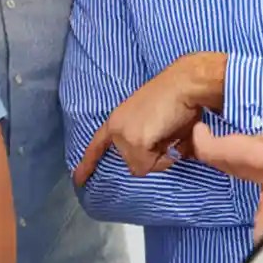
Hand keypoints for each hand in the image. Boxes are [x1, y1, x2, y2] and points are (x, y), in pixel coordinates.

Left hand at [73, 58, 207, 185]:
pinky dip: (164, 157)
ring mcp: (123, 136)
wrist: (185, 83)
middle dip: (152, 157)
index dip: (88, 164)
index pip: (98, 145)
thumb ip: (147, 143)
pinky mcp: (135, 142)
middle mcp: (116, 128)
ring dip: (160, 158)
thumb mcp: (154, 124)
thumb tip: (159, 158)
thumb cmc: (177, 100)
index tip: (77, 179)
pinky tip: (171, 137)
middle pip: (132, 163)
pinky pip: (150, 165)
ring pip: (142, 166)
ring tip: (171, 133)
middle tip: (167, 136)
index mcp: (117, 120)